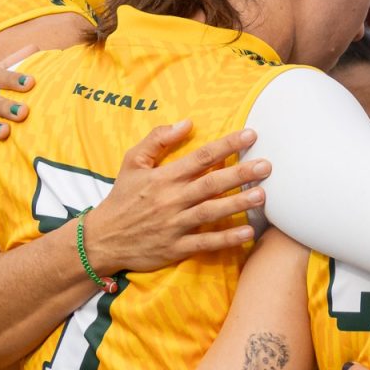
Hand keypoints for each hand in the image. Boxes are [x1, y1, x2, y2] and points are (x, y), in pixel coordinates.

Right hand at [81, 122, 267, 273]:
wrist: (102, 239)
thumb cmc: (122, 197)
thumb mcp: (132, 163)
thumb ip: (157, 140)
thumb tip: (186, 122)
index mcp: (164, 177)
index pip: (201, 157)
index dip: (227, 145)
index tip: (251, 135)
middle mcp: (172, 199)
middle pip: (211, 183)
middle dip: (240, 174)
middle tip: (267, 166)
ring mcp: (175, 224)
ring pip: (211, 211)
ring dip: (238, 203)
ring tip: (262, 196)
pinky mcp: (176, 247)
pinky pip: (205, 242)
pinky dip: (226, 238)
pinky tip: (248, 232)